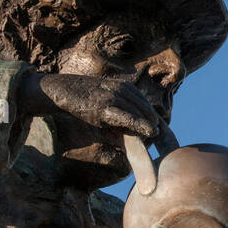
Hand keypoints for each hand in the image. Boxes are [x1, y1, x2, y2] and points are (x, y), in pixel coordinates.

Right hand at [20, 71, 176, 152]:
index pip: (143, 101)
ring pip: (138, 112)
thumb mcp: (100, 108)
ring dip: (150, 125)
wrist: (60, 90)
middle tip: (167, 138)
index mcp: (123, 87)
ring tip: (162, 137)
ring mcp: (113, 97)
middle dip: (155, 122)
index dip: (153, 115)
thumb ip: (113, 121)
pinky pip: (126, 117)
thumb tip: (121, 141)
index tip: (163, 129)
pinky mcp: (104, 106)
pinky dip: (139, 124)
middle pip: (145, 107)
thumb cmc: (80, 100)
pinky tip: (150, 131)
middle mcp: (121, 90)